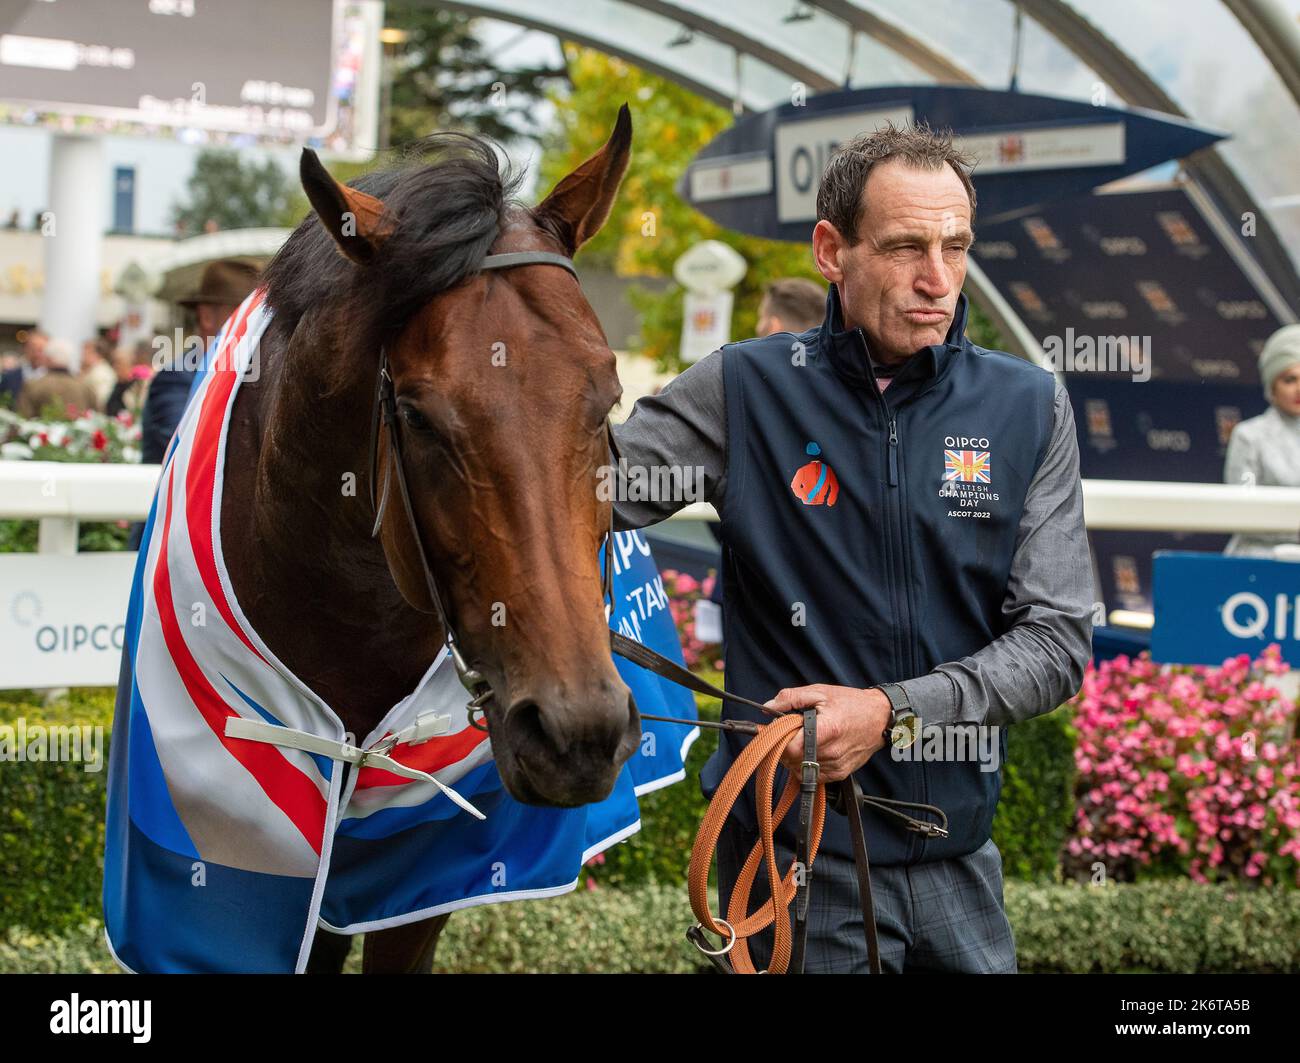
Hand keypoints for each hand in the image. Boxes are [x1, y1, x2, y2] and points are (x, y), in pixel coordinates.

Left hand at [763, 684, 891, 782]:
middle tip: (791, 733)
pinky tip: (811, 751)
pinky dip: (806, 766)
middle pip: (793, 760)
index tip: (779, 730)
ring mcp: (837, 765)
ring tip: (803, 741)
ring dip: (795, 757)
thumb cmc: (851, 703)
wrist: (880, 717)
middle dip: (785, 747)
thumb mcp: (820, 692)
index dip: (780, 740)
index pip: (791, 748)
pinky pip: (813, 776)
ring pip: (801, 770)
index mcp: (827, 730)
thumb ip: (791, 698)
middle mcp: (832, 752)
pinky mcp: (840, 773)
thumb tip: (768, 706)